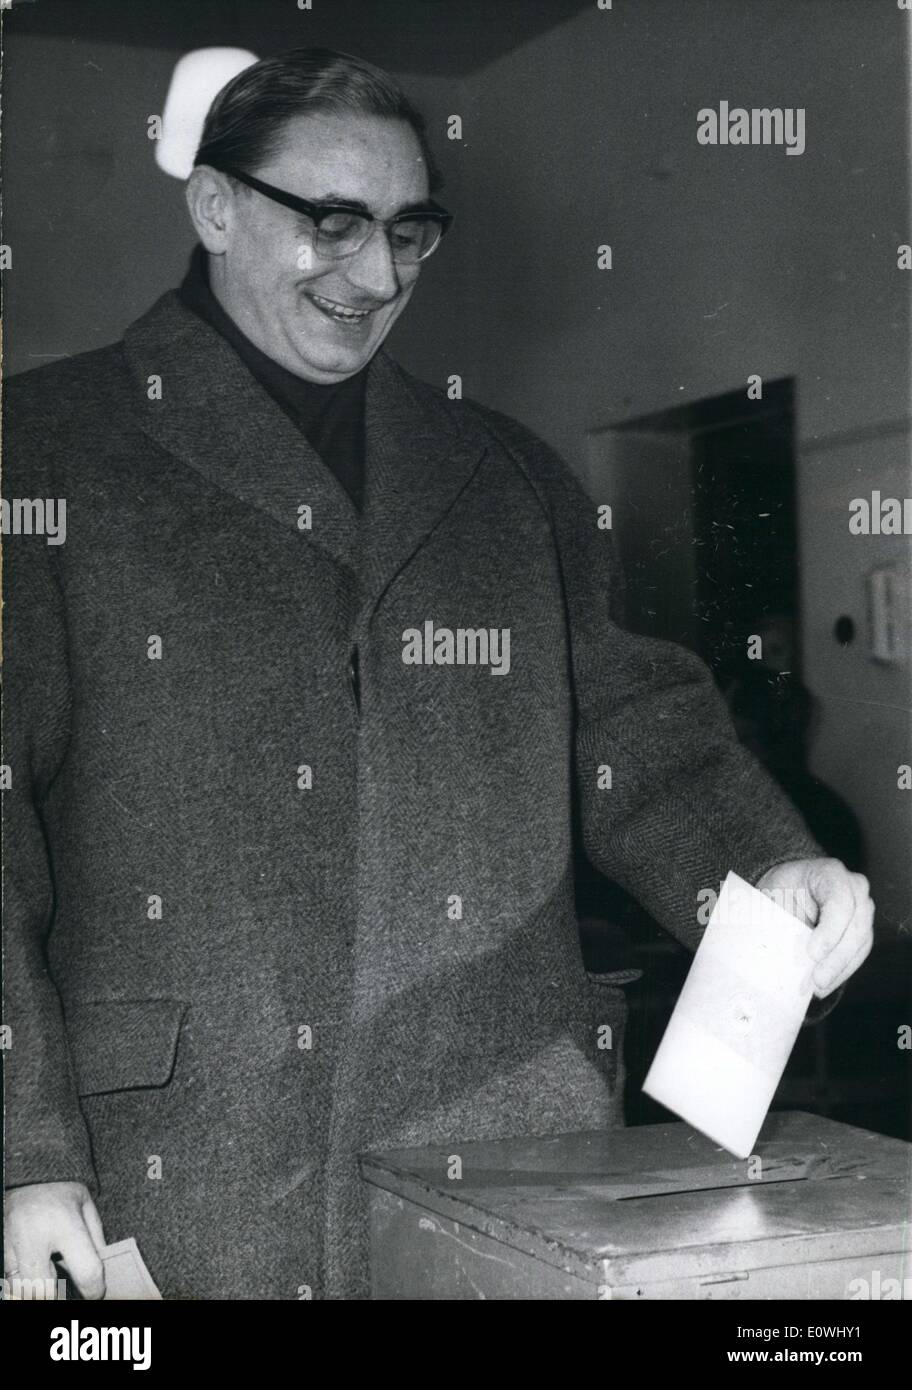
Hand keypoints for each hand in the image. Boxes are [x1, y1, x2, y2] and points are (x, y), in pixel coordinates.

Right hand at [4, 1181, 106, 1298]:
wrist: (27, 1175)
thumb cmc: (60, 1193)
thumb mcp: (86, 1207)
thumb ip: (96, 1241)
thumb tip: (100, 1277)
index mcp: (65, 1221)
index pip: (86, 1271)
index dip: (95, 1289)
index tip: (95, 1292)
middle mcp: (33, 1234)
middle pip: (44, 1290)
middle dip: (58, 1295)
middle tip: (67, 1290)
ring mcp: (9, 1243)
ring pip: (21, 1288)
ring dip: (36, 1289)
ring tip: (48, 1275)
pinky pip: (7, 1280)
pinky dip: (20, 1282)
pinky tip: (32, 1270)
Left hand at [755, 858, 873, 997]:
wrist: (789, 888)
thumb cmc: (779, 891)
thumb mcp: (772, 897)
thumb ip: (777, 919)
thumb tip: (771, 952)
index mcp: (829, 872)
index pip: (839, 900)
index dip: (830, 929)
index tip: (813, 954)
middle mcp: (853, 887)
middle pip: (855, 925)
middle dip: (836, 957)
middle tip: (816, 980)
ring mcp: (862, 908)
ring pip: (861, 942)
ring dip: (840, 968)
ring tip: (818, 987)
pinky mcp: (862, 929)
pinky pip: (859, 953)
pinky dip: (842, 970)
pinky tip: (826, 984)